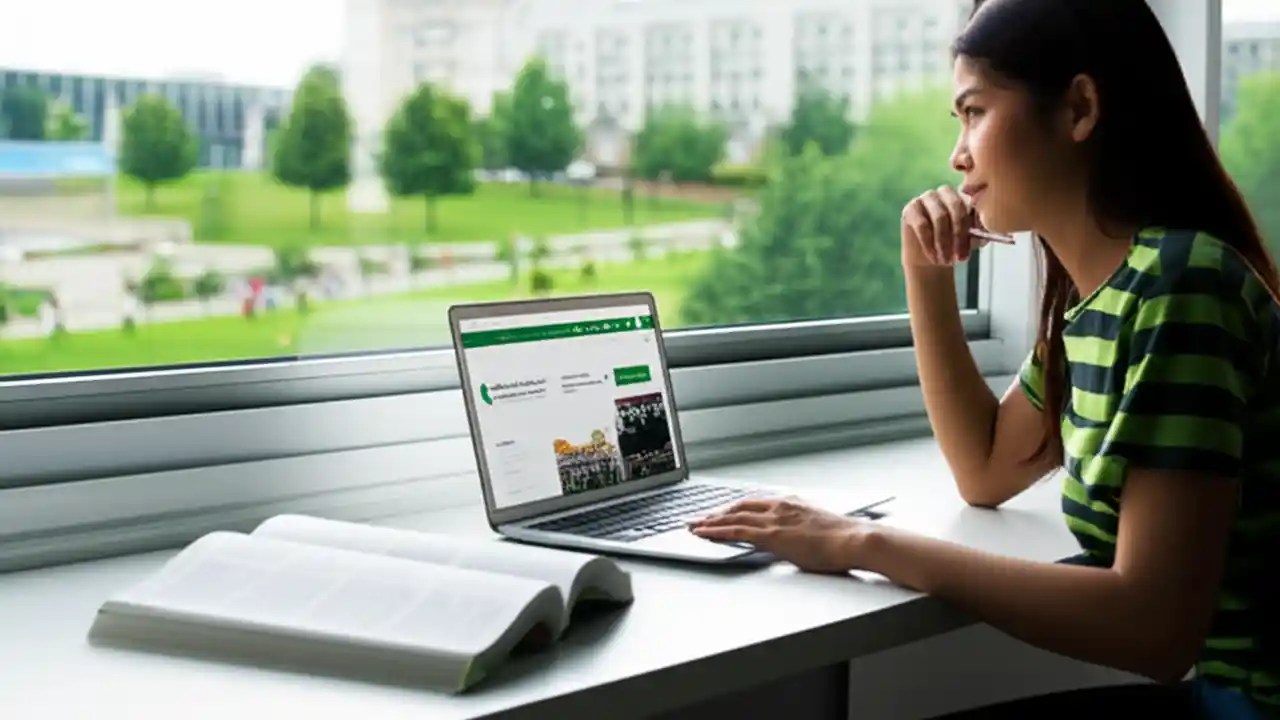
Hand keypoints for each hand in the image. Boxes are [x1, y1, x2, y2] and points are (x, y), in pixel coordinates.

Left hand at [689, 497, 867, 573]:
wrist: (855, 540)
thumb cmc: (844, 539)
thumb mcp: (817, 528)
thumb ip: (800, 530)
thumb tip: (793, 540)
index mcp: (790, 503)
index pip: (754, 503)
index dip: (734, 508)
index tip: (722, 512)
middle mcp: (779, 506)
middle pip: (739, 507)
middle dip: (717, 513)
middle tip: (699, 518)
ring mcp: (774, 519)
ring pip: (733, 517)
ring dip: (710, 521)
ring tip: (693, 526)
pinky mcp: (771, 534)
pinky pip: (736, 531)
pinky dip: (716, 531)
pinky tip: (704, 533)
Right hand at [901, 185, 986, 267]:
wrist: (932, 259)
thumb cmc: (956, 246)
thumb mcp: (973, 240)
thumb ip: (981, 230)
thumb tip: (986, 229)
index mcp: (964, 194)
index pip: (973, 203)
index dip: (975, 224)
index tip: (978, 244)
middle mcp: (945, 192)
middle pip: (956, 206)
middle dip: (960, 234)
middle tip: (961, 258)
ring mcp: (926, 198)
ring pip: (939, 216)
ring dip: (944, 242)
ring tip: (946, 260)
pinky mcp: (910, 209)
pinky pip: (922, 224)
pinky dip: (929, 243)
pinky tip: (934, 257)